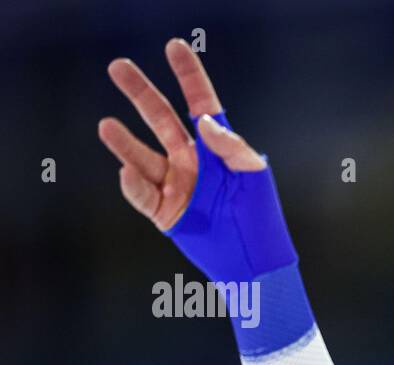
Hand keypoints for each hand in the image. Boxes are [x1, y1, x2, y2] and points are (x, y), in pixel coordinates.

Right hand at [98, 38, 266, 231]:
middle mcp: (191, 161)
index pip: (199, 103)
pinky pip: (142, 193)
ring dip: (124, 142)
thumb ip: (231, 146)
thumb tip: (204, 121)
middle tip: (118, 67)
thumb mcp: (254, 177)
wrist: (255, 262)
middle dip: (140, 93)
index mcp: (215, 148)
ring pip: (142, 156)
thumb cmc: (261, 216)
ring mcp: (175, 185)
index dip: (188, 75)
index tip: (174, 46)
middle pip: (160, 119)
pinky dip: (133, 184)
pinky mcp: (165, 211)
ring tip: (106, 125)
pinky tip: (126, 172)